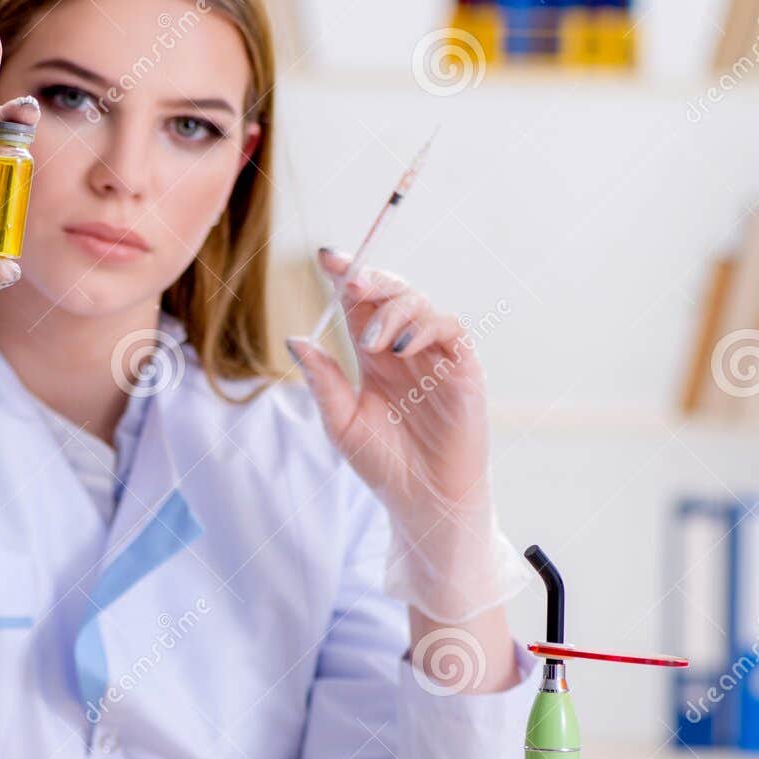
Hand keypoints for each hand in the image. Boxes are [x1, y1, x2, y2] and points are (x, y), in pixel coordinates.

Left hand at [287, 247, 525, 623]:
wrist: (421, 500)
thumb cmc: (383, 464)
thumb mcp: (341, 421)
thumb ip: (322, 380)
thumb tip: (295, 338)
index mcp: (373, 356)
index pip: (359, 304)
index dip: (346, 276)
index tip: (326, 257)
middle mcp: (405, 349)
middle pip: (392, 292)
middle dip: (371, 279)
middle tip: (350, 282)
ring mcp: (436, 357)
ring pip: (421, 304)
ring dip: (393, 310)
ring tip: (371, 344)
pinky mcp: (463, 370)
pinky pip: (450, 329)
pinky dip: (425, 327)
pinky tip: (402, 347)